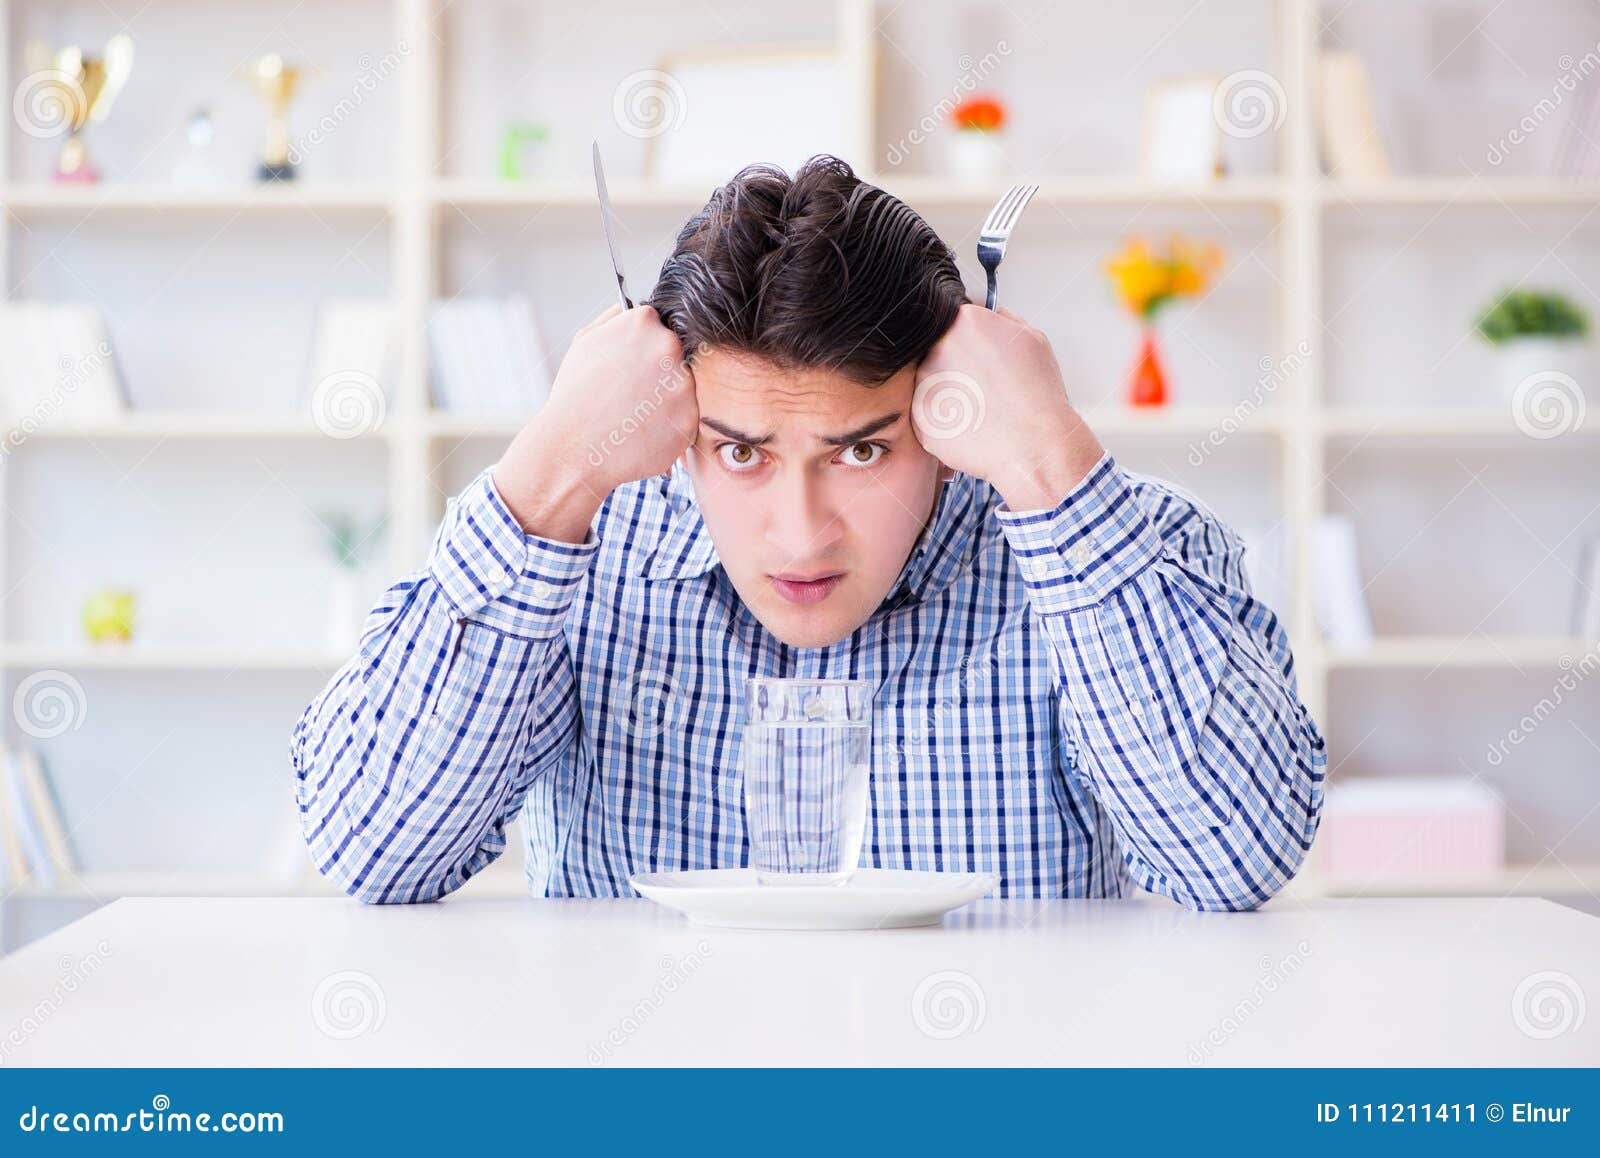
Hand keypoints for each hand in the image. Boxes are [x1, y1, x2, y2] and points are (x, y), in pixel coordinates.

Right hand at [493, 305, 697, 540]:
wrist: (573, 449)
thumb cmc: (574, 397)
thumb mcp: (584, 343)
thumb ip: (613, 320)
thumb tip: (629, 310)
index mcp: (643, 323)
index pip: (660, 327)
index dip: (643, 350)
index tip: (632, 367)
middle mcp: (669, 347)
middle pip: (676, 356)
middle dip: (657, 374)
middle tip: (631, 396)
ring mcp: (683, 383)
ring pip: (682, 388)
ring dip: (664, 401)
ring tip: (632, 416)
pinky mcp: (690, 417)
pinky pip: (684, 418)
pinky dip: (667, 427)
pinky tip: (641, 432)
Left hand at [910, 303, 1103, 511]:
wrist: (1036, 445)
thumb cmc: (1039, 396)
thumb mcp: (1034, 339)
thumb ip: (1005, 320)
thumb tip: (993, 315)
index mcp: (965, 322)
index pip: (953, 324)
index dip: (969, 345)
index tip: (979, 360)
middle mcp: (939, 347)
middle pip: (938, 352)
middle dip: (956, 368)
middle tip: (983, 389)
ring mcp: (925, 383)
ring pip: (931, 384)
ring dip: (950, 394)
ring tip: (981, 410)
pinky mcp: (919, 417)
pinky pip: (929, 416)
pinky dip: (946, 422)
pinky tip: (972, 426)